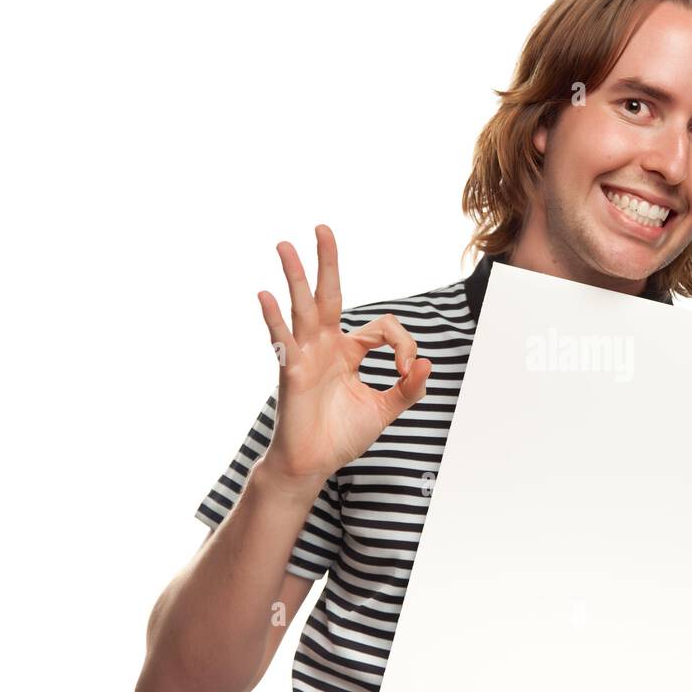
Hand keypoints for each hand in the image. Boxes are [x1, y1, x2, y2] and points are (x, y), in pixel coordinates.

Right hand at [256, 224, 431, 485]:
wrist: (313, 464)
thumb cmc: (341, 435)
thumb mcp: (384, 410)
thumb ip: (407, 388)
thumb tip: (426, 363)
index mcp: (349, 351)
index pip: (382, 326)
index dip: (401, 343)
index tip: (406, 369)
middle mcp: (325, 346)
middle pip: (328, 295)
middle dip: (327, 262)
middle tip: (322, 228)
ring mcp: (305, 356)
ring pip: (302, 308)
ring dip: (295, 276)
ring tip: (285, 245)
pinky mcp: (291, 373)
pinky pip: (282, 341)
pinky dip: (274, 319)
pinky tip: (266, 296)